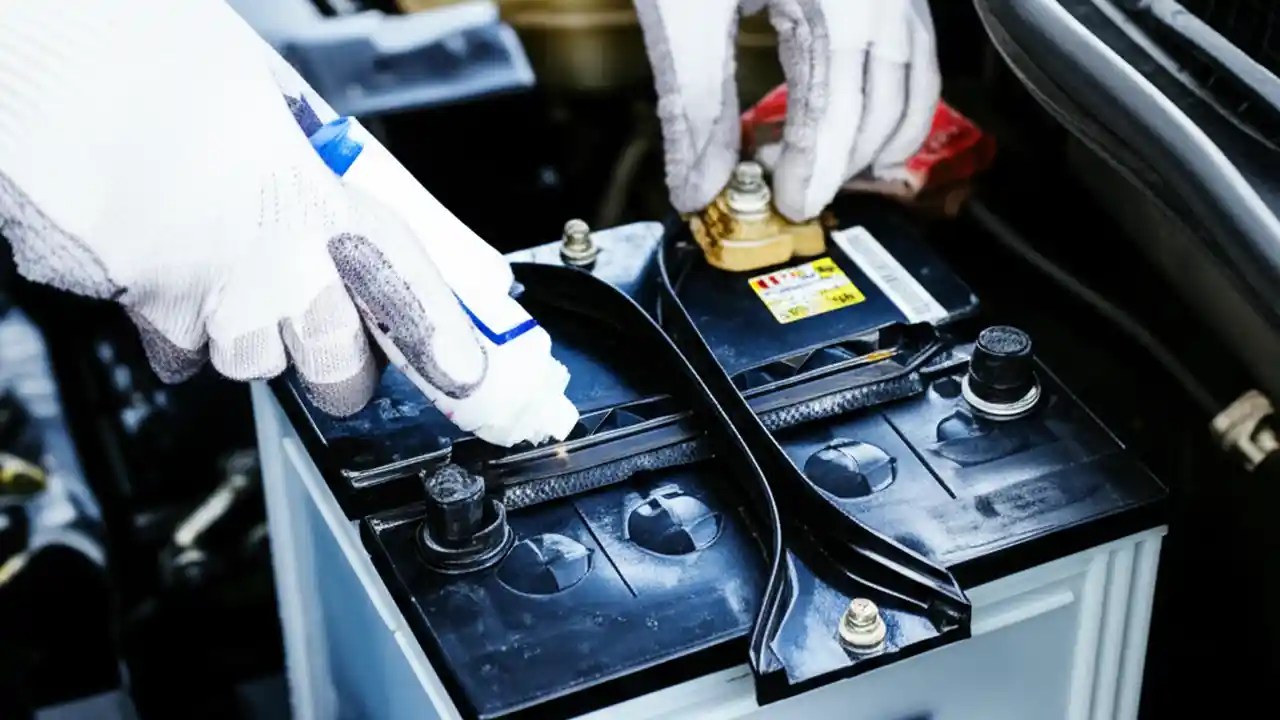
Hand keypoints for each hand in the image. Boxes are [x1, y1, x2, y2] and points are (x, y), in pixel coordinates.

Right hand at [0, 0, 486, 417]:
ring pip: (250, 362)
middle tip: (333, 335)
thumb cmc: (151, 50)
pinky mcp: (129, 305)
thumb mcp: (270, 98)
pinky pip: (172, 346)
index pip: (406, 295)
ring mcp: (195, 294)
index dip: (442, 346)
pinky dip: (174, 322)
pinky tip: (164, 266)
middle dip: (341, 367)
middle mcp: (265, 263)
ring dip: (250, 335)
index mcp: (316, 199)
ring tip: (228, 271)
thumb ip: (318, 166)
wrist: (45, 53)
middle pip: (334, 371)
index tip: (467, 378)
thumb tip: (349, 202)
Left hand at [634, 0, 939, 221]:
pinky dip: (886, 95)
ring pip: (914, 80)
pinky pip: (907, 49)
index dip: (816, 171)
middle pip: (890, 104)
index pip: (842, 112)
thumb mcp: (685, 12)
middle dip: (845, 160)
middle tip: (795, 193)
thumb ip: (694, 106)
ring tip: (824, 166)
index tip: (789, 206)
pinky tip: (848, 119)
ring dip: (876, 137)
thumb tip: (698, 184)